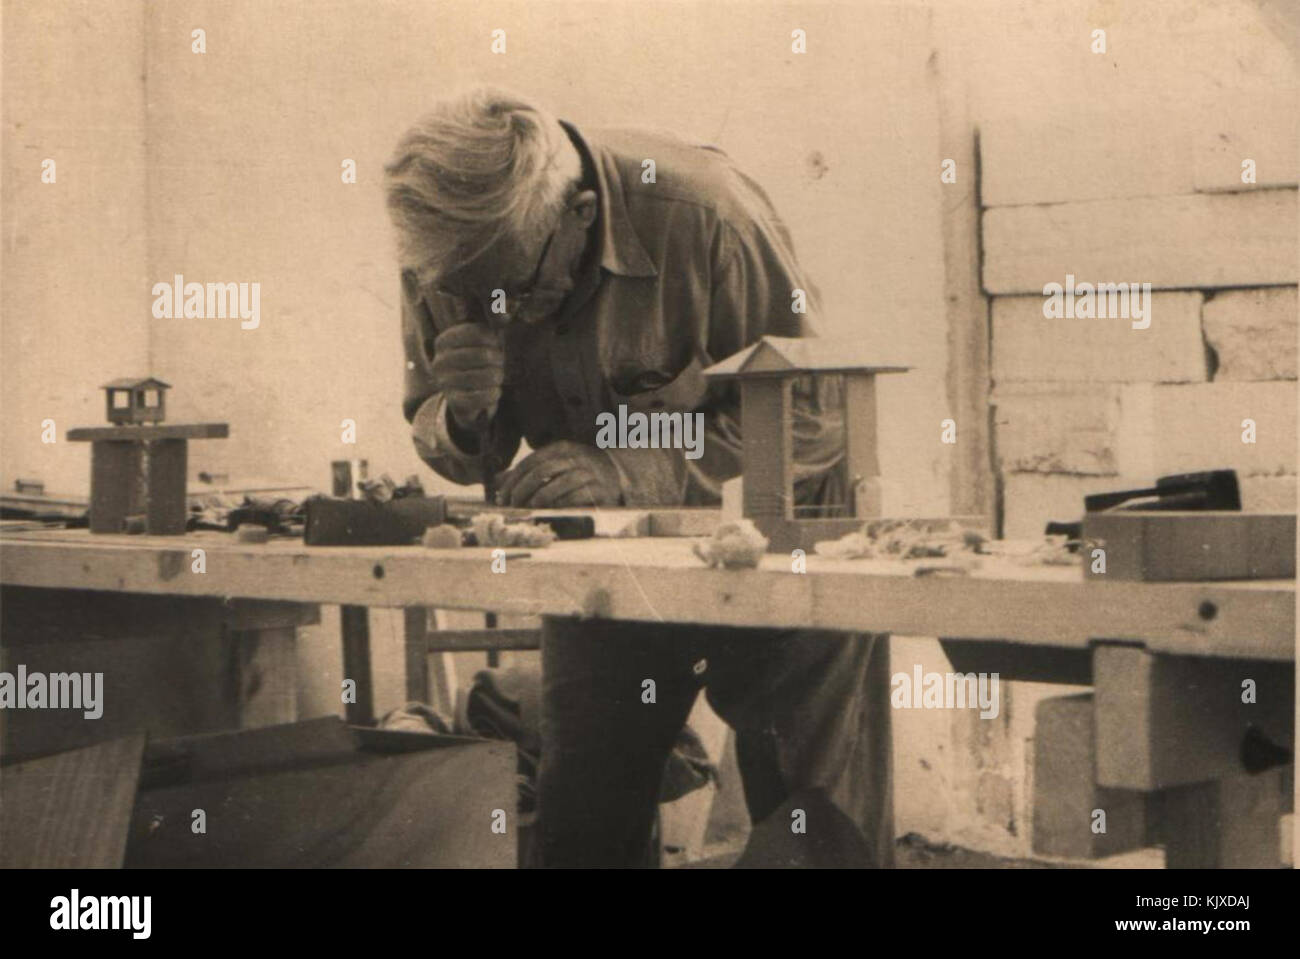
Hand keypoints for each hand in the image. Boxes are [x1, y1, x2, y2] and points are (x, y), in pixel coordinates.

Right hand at [430, 323, 503, 426]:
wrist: (464, 398)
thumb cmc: (476, 363)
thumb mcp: (480, 343)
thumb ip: (491, 328)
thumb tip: (505, 317)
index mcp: (444, 341)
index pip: (476, 333)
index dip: (493, 340)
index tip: (496, 345)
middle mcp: (439, 361)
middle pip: (484, 355)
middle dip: (498, 360)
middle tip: (499, 363)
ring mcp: (444, 382)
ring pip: (486, 376)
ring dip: (498, 377)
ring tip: (497, 377)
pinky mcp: (454, 401)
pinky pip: (483, 396)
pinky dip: (494, 393)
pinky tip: (494, 391)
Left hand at [496, 441, 621, 507]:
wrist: (617, 474)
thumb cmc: (578, 471)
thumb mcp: (555, 464)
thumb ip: (528, 471)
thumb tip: (496, 480)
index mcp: (561, 448)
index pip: (531, 461)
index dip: (514, 479)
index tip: (503, 495)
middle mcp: (575, 458)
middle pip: (541, 472)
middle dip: (522, 490)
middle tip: (513, 504)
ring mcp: (588, 473)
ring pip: (557, 484)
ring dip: (539, 498)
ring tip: (530, 508)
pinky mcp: (599, 490)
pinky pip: (574, 497)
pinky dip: (559, 504)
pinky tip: (549, 510)